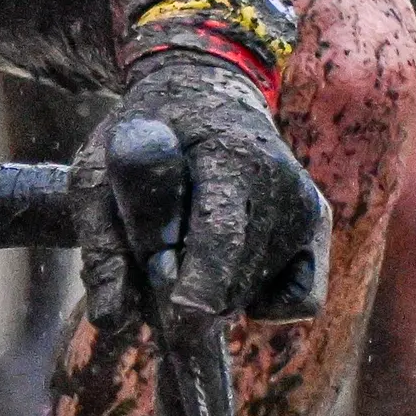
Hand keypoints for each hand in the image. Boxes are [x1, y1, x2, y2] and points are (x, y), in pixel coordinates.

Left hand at [71, 50, 328, 326]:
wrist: (207, 96)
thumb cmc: (142, 138)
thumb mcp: (99, 173)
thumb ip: (103, 243)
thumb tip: (110, 319)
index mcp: (229, 154)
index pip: (223, 230)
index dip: (204, 277)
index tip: (185, 309)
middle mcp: (282, 181)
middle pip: (235, 278)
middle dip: (188, 294)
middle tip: (156, 263)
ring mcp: (306, 206)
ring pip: (256, 293)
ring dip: (215, 294)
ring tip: (188, 247)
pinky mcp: (316, 226)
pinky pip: (299, 299)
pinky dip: (262, 301)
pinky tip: (229, 271)